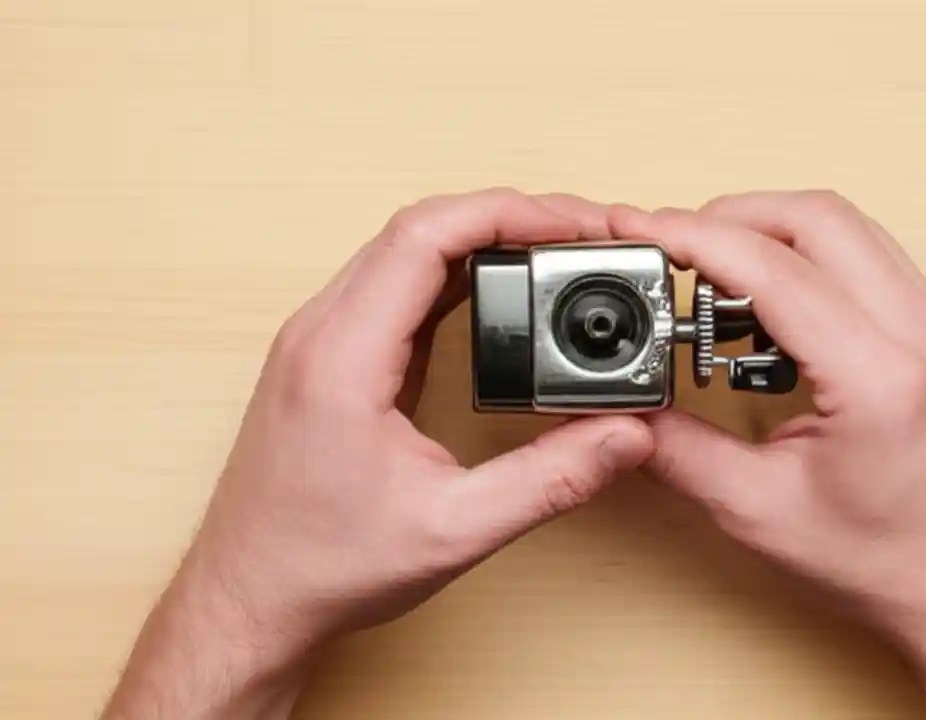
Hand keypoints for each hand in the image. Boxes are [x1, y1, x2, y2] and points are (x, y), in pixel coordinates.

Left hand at [102, 189, 653, 719]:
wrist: (249, 600)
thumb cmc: (320, 567)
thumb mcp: (453, 530)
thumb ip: (549, 480)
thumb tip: (623, 436)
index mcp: (342, 357)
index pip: (427, 235)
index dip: (509, 213)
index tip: (573, 223)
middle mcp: (320, 332)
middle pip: (421, 228)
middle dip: (509, 216)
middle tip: (582, 234)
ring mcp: (319, 340)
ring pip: (406, 250)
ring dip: (482, 239)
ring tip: (554, 253)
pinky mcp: (329, 358)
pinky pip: (395, 285)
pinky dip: (456, 273)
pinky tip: (501, 289)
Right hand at [608, 192, 925, 719]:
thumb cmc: (891, 563)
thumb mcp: (758, 510)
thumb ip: (678, 448)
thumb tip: (628, 405)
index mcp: (881, 376)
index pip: (774, 267)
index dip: (695, 237)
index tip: (645, 228)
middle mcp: (925, 333)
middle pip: (817, 216)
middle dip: (732, 216)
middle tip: (675, 247)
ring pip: (847, 226)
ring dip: (772, 232)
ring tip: (717, 280)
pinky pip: (870, 257)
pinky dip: (809, 259)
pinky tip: (770, 308)